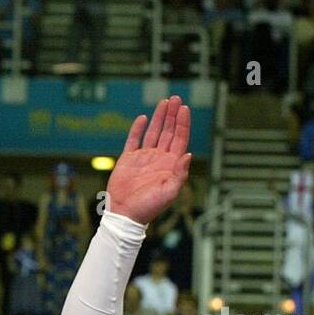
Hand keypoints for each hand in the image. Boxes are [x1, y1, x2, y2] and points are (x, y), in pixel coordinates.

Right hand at [107, 95, 192, 225]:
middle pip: (168, 131)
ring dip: (159, 117)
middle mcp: (158, 158)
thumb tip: (188, 154)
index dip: (182, 123)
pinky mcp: (128, 160)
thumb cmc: (148, 208)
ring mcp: (143, 158)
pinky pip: (133, 140)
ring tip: (164, 102)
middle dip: (172, 115)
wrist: (125, 215)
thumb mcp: (169, 192)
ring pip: (153, 132)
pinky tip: (142, 118)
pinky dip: (137, 129)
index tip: (183, 108)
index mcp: (170, 164)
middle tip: (175, 98)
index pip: (179, 138)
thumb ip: (180, 174)